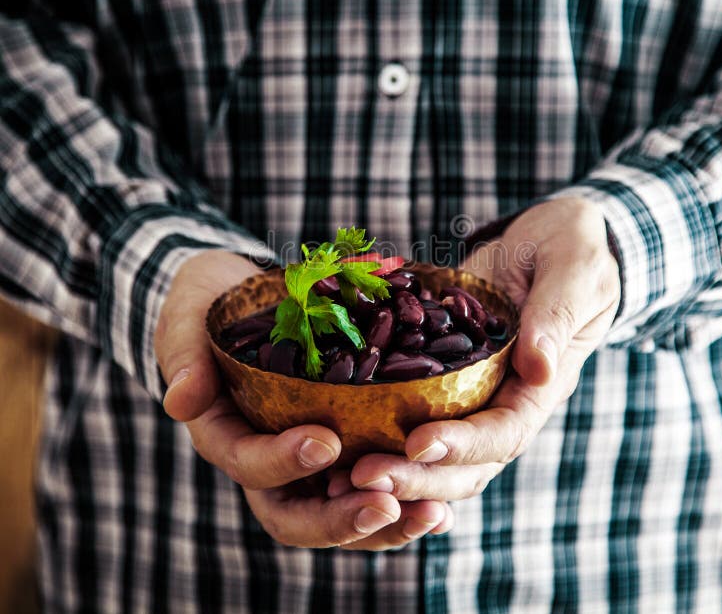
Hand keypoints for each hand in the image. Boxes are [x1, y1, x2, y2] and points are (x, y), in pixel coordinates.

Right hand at [155, 249, 448, 548]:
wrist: (233, 300)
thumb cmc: (206, 307)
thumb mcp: (186, 319)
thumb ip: (184, 356)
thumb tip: (181, 401)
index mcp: (225, 434)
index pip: (248, 464)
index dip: (283, 460)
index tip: (325, 441)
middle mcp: (265, 458)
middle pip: (297, 513)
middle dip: (341, 518)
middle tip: (387, 506)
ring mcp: (303, 458)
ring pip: (338, 510)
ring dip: (382, 520)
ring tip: (431, 513)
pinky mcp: (338, 445)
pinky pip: (366, 484)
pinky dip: (400, 497)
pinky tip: (441, 501)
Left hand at [348, 198, 619, 511]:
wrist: (546, 240)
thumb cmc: (570, 249)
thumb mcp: (573, 270)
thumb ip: (557, 313)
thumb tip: (537, 366)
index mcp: (540, 386)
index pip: (504, 432)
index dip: (463, 444)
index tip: (418, 443)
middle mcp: (504, 401)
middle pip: (463, 462)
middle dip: (415, 475)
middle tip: (362, 477)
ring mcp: (470, 394)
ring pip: (433, 453)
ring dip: (393, 470)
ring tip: (342, 477)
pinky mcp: (441, 377)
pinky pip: (411, 415)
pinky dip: (380, 437)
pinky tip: (339, 444)